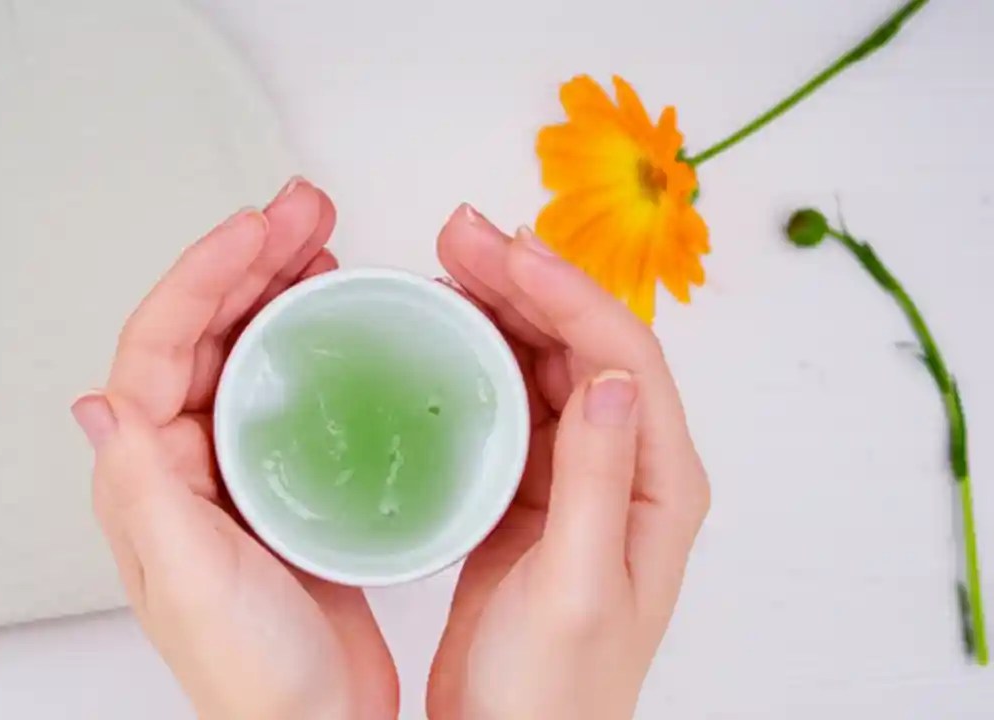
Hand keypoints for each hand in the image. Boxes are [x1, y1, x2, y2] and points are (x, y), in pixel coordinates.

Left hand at [73, 179, 397, 719]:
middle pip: (205, 332)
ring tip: (322, 242)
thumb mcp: (193, 581)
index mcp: (149, 476)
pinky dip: (313, 341)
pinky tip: (341, 320)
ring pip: (248, 350)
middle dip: (249, 260)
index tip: (256, 230)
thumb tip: (99, 404)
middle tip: (305, 211)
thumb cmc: (254, 674)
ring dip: (279, 288)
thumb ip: (145, 493)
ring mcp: (236, 467)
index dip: (203, 276)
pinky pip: (292, 387)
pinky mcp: (286, 480)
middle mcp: (183, 462)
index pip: (159, 347)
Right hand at [426, 206, 709, 719]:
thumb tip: (617, 378)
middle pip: (583, 344)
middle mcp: (626, 469)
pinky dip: (472, 361)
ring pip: (540, 364)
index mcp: (660, 485)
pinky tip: (438, 339)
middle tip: (457, 235)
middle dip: (524, 279)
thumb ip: (600, 483)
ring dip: (496, 307)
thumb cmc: (554, 691)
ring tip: (442, 265)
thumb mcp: (580, 588)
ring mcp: (574, 477)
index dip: (566, 292)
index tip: (504, 251)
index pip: (624, 357)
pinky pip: (504, 404)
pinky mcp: (524, 492)